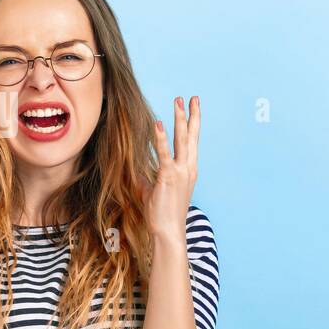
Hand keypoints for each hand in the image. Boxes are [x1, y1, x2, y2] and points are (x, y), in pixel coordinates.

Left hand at [142, 96, 199, 245]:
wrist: (168, 231)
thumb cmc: (161, 213)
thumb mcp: (153, 189)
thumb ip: (147, 175)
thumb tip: (136, 167)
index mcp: (188, 170)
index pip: (192, 143)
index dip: (192, 124)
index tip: (192, 108)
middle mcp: (189, 168)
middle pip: (192, 136)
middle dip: (192, 115)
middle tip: (192, 97)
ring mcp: (181, 172)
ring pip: (183, 140)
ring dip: (180, 119)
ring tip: (179, 101)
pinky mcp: (169, 177)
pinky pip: (164, 153)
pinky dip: (161, 138)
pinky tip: (158, 122)